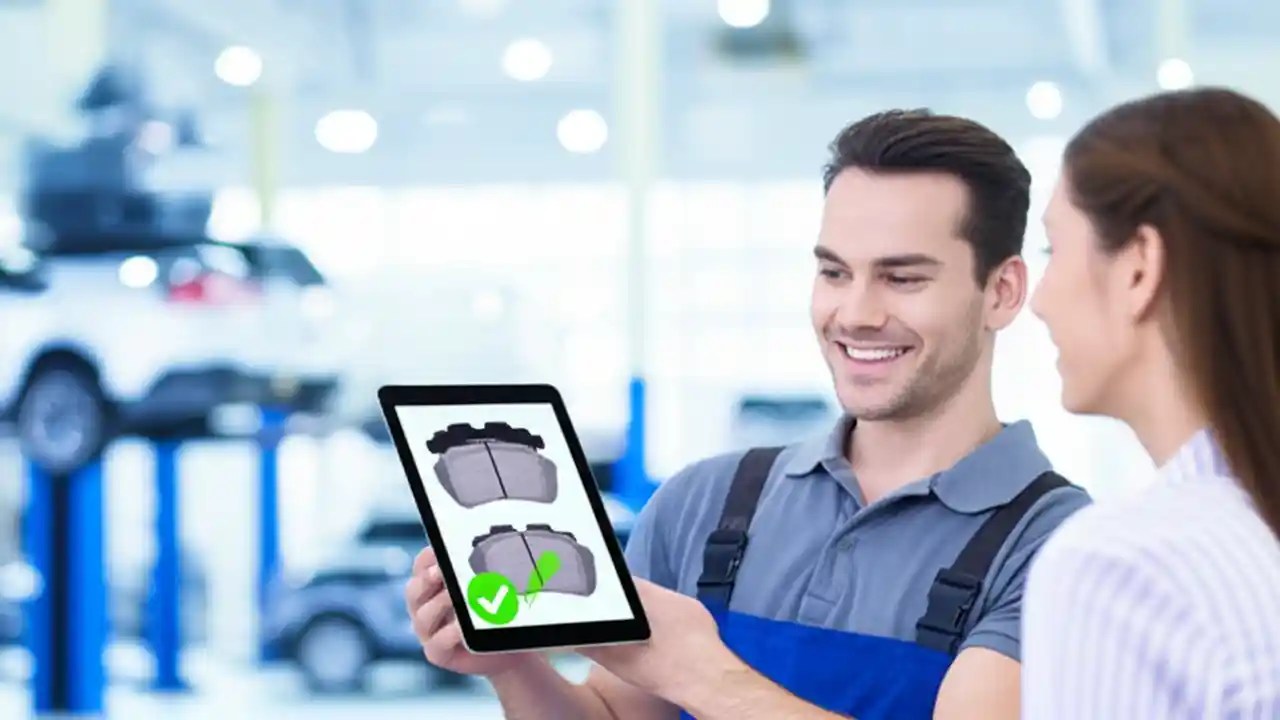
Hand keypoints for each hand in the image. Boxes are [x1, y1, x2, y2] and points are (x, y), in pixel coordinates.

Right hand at [405, 547, 539, 677]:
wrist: (509, 648)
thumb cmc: (496, 613)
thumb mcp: (491, 587)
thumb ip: (482, 571)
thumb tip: (490, 547)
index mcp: (433, 586)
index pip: (421, 566)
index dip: (428, 558)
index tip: (440, 550)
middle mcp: (425, 608)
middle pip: (414, 590)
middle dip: (426, 579)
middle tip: (441, 571)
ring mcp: (428, 633)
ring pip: (422, 616)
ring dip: (439, 603)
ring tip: (455, 597)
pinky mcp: (438, 653)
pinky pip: (437, 643)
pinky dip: (448, 633)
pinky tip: (460, 627)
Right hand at [579, 578, 734, 701]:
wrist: (711, 684)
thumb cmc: (669, 670)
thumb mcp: (619, 660)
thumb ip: (591, 643)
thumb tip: (570, 637)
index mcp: (653, 597)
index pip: (623, 581)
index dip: (606, 587)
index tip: (595, 595)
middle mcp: (675, 597)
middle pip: (641, 593)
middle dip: (625, 604)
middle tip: (610, 618)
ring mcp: (693, 609)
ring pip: (660, 605)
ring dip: (646, 615)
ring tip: (634, 633)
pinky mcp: (704, 623)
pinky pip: (677, 617)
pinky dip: (664, 626)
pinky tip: (658, 643)